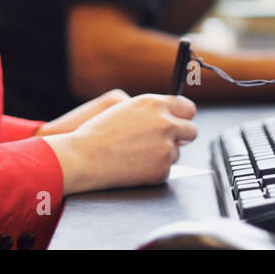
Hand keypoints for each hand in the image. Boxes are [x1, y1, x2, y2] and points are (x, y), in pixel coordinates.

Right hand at [41, 94, 198, 194]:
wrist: (82, 157)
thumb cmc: (97, 132)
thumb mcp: (124, 108)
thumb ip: (152, 111)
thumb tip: (174, 122)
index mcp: (155, 104)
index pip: (187, 107)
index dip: (183, 116)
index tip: (179, 121)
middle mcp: (165, 123)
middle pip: (191, 131)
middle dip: (181, 136)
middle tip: (165, 141)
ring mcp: (166, 147)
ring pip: (178, 152)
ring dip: (164, 154)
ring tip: (137, 154)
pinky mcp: (162, 169)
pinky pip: (167, 169)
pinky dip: (154, 170)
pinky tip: (135, 166)